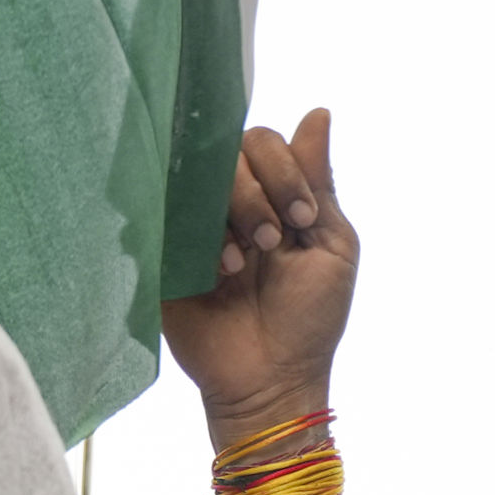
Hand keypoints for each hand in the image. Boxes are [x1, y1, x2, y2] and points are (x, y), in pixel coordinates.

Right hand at [159, 113, 354, 453]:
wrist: (270, 381)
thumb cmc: (309, 320)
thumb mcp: (332, 246)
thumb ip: (319, 182)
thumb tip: (319, 112)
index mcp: (271, 196)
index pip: (264, 143)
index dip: (283, 170)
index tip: (304, 220)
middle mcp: (229, 204)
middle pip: (226, 152)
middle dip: (257, 191)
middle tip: (272, 242)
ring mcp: (193, 229)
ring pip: (194, 180)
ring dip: (228, 214)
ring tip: (242, 262)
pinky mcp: (163, 259)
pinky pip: (163, 220)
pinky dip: (194, 239)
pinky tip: (217, 273)